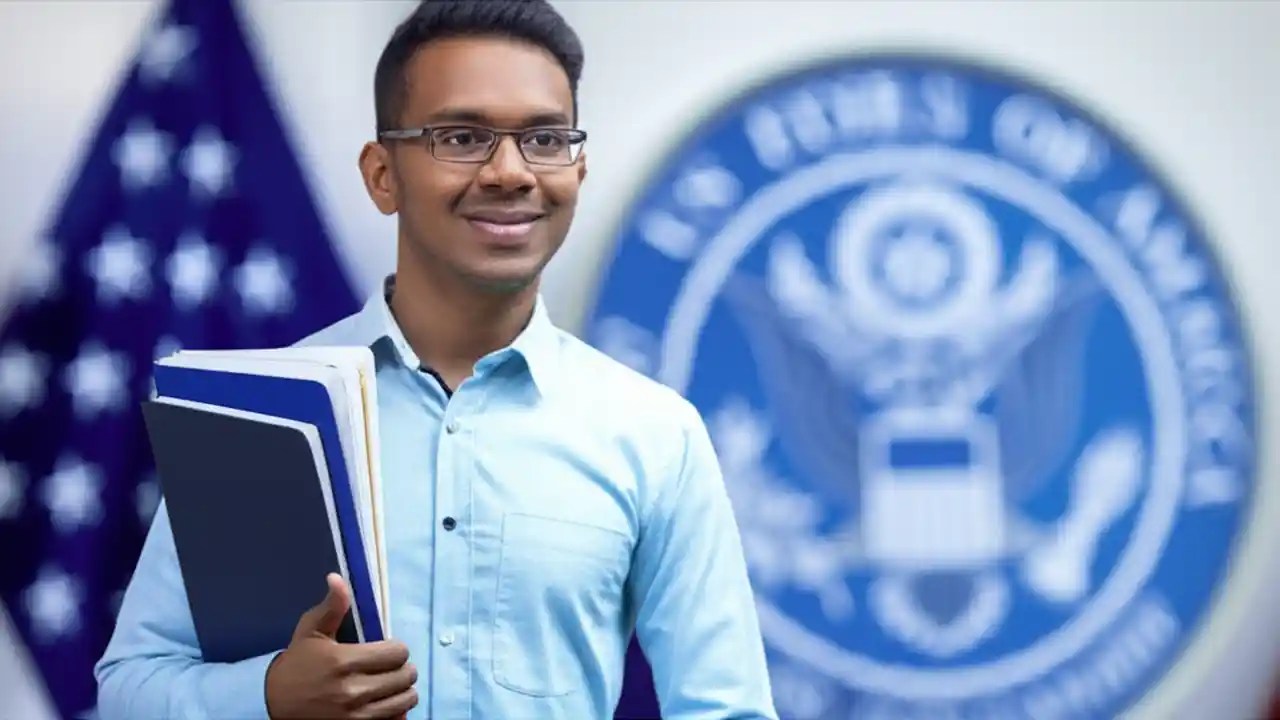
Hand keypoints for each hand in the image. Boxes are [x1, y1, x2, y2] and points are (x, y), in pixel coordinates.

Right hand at [266, 573, 417, 718]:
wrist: (274, 704)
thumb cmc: (297, 664)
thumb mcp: (310, 631)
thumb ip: (331, 606)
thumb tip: (337, 578)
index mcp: (343, 661)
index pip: (398, 653)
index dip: (397, 648)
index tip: (387, 649)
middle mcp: (352, 690)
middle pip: (406, 676)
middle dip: (403, 668)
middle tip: (391, 666)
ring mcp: (356, 715)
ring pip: (406, 699)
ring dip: (402, 689)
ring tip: (390, 684)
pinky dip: (396, 711)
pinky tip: (385, 702)